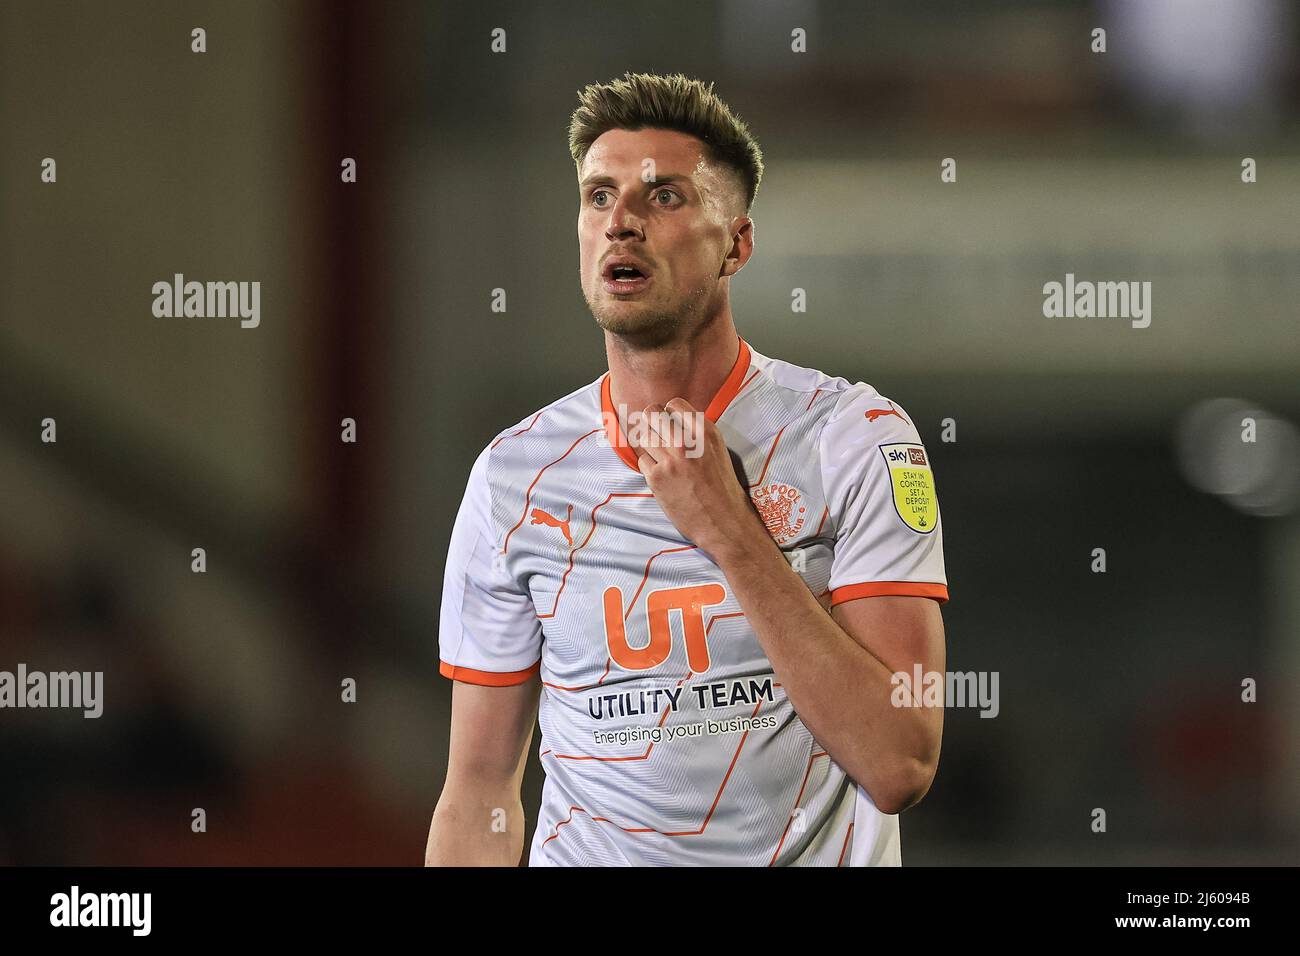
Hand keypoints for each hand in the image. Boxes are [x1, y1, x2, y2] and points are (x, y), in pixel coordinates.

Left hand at [625, 398, 767, 559]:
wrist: (723, 522)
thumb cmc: (722, 489)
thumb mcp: (718, 451)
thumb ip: (698, 433)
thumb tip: (674, 420)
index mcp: (706, 432)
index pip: (674, 403)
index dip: (668, 412)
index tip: (669, 421)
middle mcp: (687, 442)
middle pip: (652, 414)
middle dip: (650, 421)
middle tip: (655, 432)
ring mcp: (670, 459)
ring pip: (643, 435)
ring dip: (648, 443)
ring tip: (659, 455)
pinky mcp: (657, 477)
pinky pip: (642, 460)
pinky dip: (648, 465)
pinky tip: (660, 474)